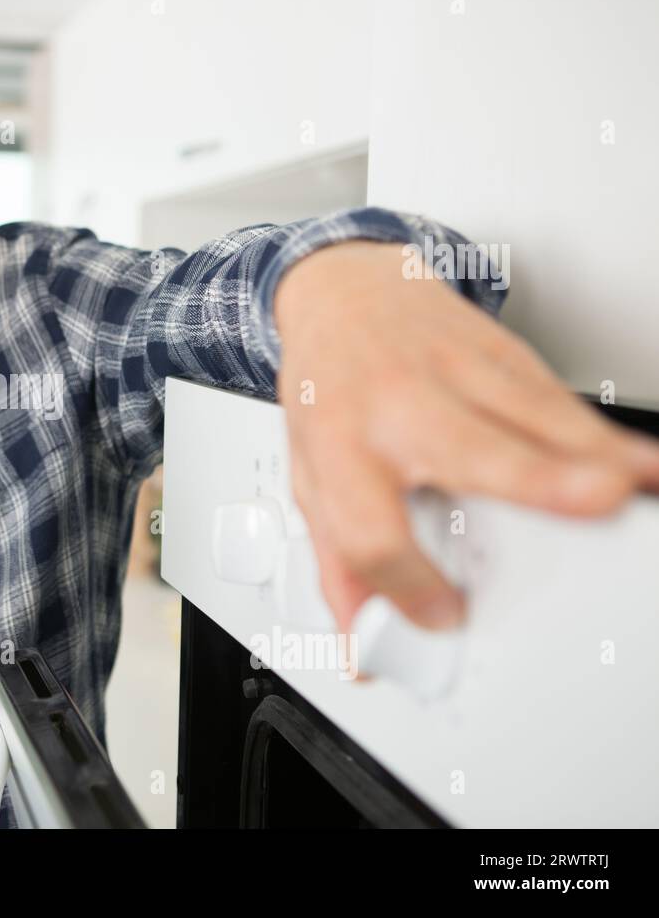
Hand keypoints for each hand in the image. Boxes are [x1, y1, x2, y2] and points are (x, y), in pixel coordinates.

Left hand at [274, 240, 658, 633]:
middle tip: (594, 502)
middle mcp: (393, 407)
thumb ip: (339, 563)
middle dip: (534, 478)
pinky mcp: (498, 351)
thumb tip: (363, 643)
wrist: (338, 293)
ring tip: (638, 484)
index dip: (406, 583)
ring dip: (595, 452)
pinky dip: (601, 430)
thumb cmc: (326, 391)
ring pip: (531, 412)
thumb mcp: (311, 477)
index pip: (370, 529)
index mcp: (339, 448)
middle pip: (464, 447)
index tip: (445, 615)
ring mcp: (449, 373)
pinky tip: (636, 459)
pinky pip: (556, 394)